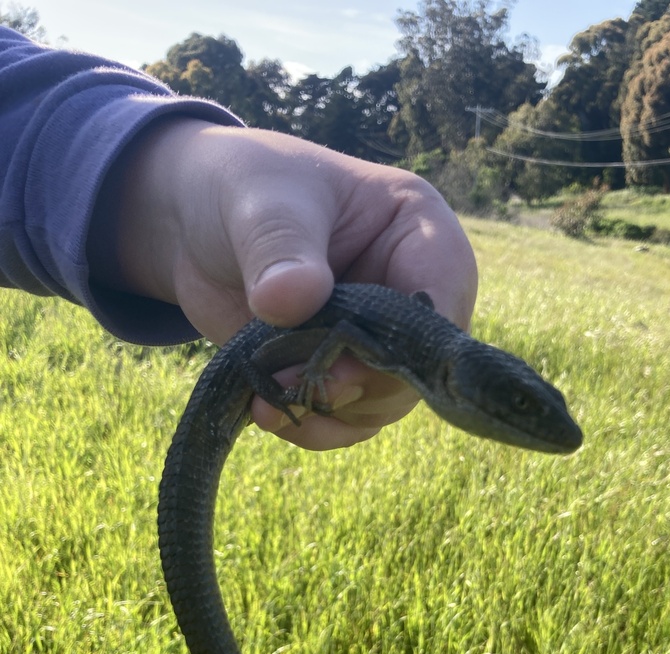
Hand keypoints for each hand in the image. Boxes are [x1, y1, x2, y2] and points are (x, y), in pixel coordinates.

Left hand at [90, 120, 477, 448]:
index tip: (351, 355)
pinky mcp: (344, 375)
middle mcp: (413, 293)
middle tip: (298, 387)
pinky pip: (346, 419)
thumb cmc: (246, 188)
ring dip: (328, 410)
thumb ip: (280, 250)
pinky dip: (309, 423)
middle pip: (419, 363)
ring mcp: (380, 341)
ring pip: (383, 401)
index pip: (444, 294)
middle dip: (358, 383)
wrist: (197, 223)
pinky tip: (266, 412)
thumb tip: (290, 301)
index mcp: (418, 232)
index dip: (410, 336)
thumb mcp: (260, 204)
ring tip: (268, 399)